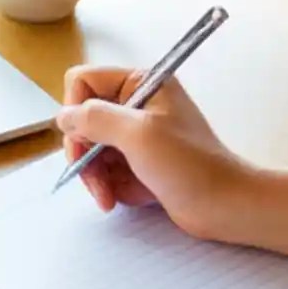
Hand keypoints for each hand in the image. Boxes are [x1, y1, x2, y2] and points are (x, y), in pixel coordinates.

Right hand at [56, 65, 250, 239]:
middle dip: (83, 152)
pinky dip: (107, 186)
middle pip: (82, 119)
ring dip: (93, 175)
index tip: (83, 140)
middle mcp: (135, 104)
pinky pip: (104, 169)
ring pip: (89, 148)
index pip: (83, 82)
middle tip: (92, 179)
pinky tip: (119, 199)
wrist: (225, 206)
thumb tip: (62, 116)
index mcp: (140, 83)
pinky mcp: (137, 161)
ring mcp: (135, 134)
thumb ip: (95, 118)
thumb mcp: (138, 134)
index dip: (76, 110)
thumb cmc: (189, 165)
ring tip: (107, 198)